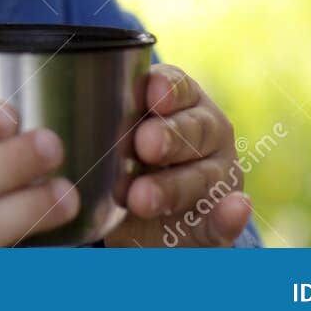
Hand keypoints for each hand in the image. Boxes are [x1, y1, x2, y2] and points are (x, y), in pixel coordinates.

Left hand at [103, 63, 252, 246]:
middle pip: (193, 130)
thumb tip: (75, 106)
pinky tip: (236, 208)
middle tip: (144, 145)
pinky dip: (229, 217)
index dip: (167, 89)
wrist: (135, 213)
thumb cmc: (120, 158)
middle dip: (170, 137)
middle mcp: (206, 133)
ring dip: (173, 187)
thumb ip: (112, 118)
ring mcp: (218, 178)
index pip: (178, 88)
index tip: (154, 94)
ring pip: (204, 178)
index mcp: (180, 101)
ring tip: (141, 198)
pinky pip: (224, 223)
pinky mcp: (219, 222)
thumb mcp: (114, 134)